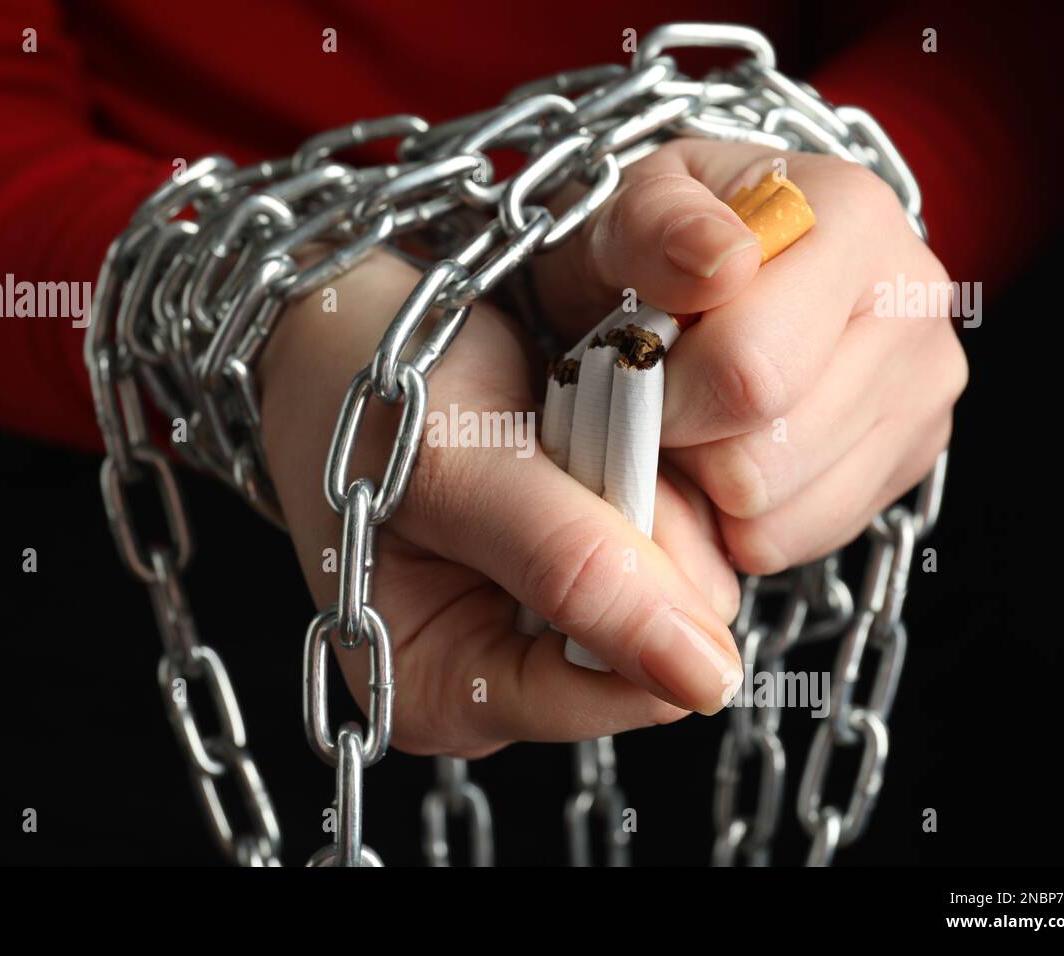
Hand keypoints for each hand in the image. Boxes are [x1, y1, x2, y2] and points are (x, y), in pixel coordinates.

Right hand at [261, 250, 747, 757]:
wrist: (354, 322)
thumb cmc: (367, 388)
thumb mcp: (457, 465)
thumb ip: (574, 570)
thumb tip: (709, 682)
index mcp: (447, 688)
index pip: (628, 693)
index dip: (651, 581)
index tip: (607, 468)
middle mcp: (508, 674)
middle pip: (671, 636)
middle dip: (651, 522)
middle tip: (576, 432)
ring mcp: (552, 621)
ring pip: (693, 579)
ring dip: (661, 479)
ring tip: (577, 421)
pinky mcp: (587, 566)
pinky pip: (686, 533)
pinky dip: (663, 465)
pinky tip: (601, 425)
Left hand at [534, 139, 966, 574]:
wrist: (704, 269)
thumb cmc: (661, 243)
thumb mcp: (629, 211)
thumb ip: (655, 224)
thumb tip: (721, 262)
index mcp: (853, 219)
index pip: (749, 371)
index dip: (664, 393)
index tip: (636, 368)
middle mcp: (911, 303)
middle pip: (764, 460)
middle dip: (686, 443)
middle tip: (663, 395)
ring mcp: (923, 388)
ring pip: (777, 515)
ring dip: (708, 484)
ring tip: (699, 414)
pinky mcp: (911, 458)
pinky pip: (795, 540)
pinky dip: (741, 516)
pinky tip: (732, 446)